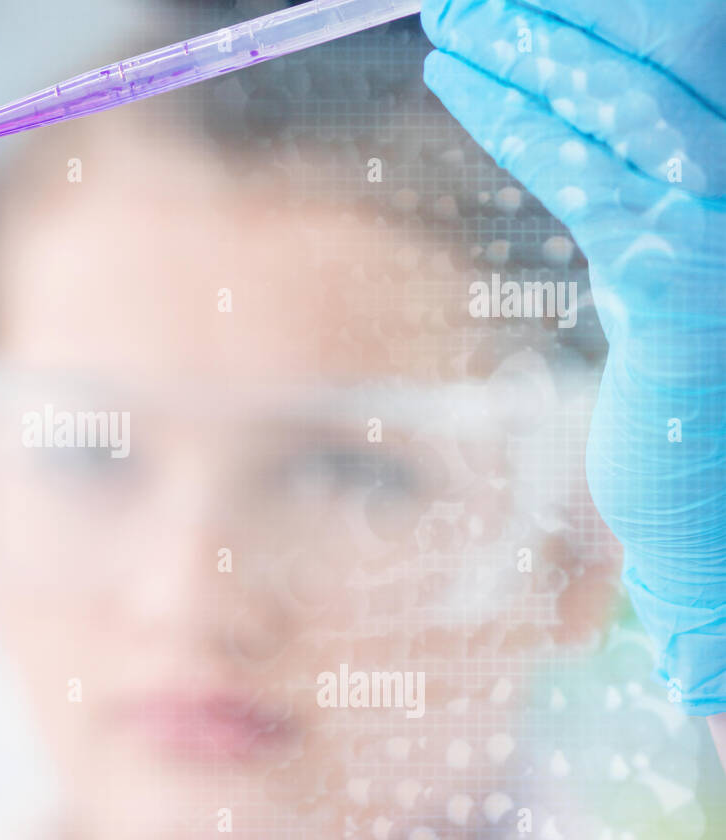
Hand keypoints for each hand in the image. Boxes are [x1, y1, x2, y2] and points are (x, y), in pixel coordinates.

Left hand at [420, 0, 725, 712]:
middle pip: (671, 41)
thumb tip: (571, 86)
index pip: (693, 39)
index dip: (608, 6)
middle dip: (559, 10)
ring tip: (450, 21)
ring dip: (523, 48)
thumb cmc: (700, 355)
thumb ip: (641, 166)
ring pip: (620, 98)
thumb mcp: (679, 239)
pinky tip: (455, 85)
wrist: (721, 482)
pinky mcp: (676, 282)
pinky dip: (515, 123)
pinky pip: (583, 178)